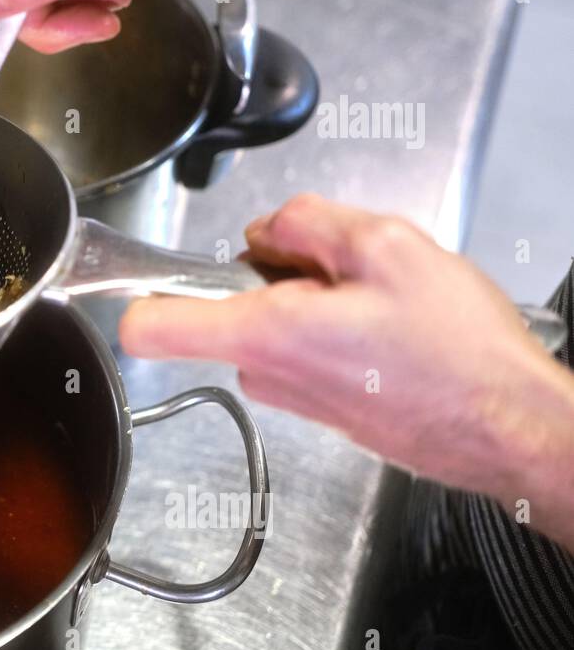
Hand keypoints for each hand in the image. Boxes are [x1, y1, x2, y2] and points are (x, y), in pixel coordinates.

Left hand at [118, 193, 573, 550]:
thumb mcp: (386, 246)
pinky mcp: (319, 404)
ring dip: (314, 297)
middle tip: (346, 272)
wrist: (510, 428)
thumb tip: (267, 231)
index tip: (139, 268)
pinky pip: (302, 344)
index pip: (151, 327)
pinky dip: (335, 325)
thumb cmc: (458, 352)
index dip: (139, 288)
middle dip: (277, 270)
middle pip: (228, 299)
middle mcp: (263, 371)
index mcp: (263, 333)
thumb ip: (306, 222)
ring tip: (380, 304)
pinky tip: (389, 330)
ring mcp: (290, 394)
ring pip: (271, 318)